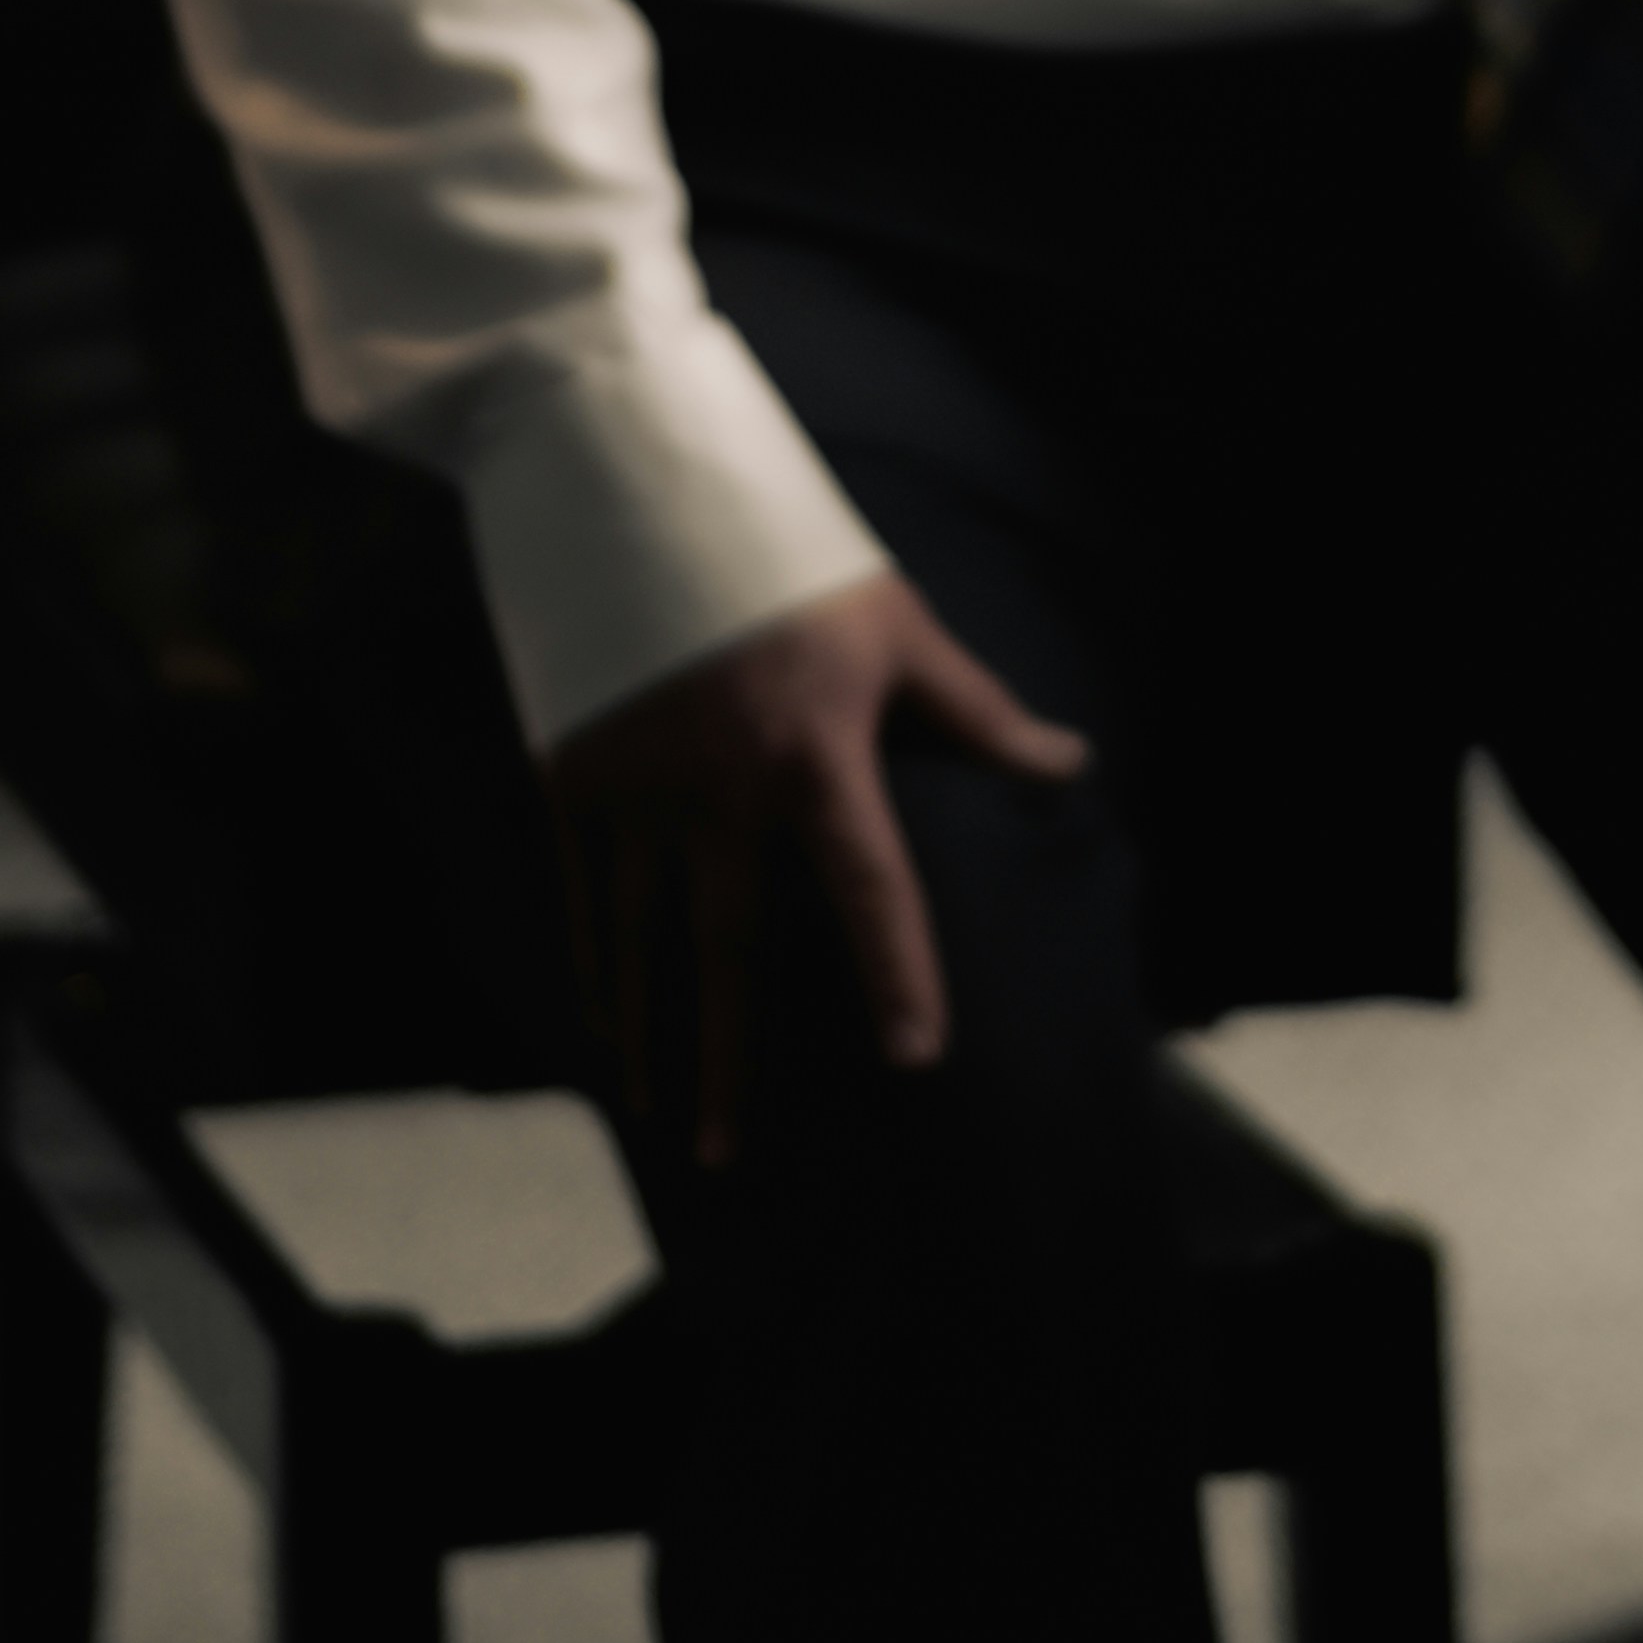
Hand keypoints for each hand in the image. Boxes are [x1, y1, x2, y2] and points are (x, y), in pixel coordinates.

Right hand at [544, 572, 1086, 1160]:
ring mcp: (637, 789)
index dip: (897, 976)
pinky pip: (585, 896)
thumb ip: (974, 711)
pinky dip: (596, 967)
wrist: (637, 485)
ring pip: (641, 942)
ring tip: (660, 1117)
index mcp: (815, 754)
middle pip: (727, 953)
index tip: (917, 1059)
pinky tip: (609, 1025)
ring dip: (650, 1036)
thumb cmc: (787, 558)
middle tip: (728, 1157)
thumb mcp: (892, 625)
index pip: (871, 889)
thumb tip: (1069, 764)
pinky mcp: (574, 777)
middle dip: (726, 1062)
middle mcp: (721, 789)